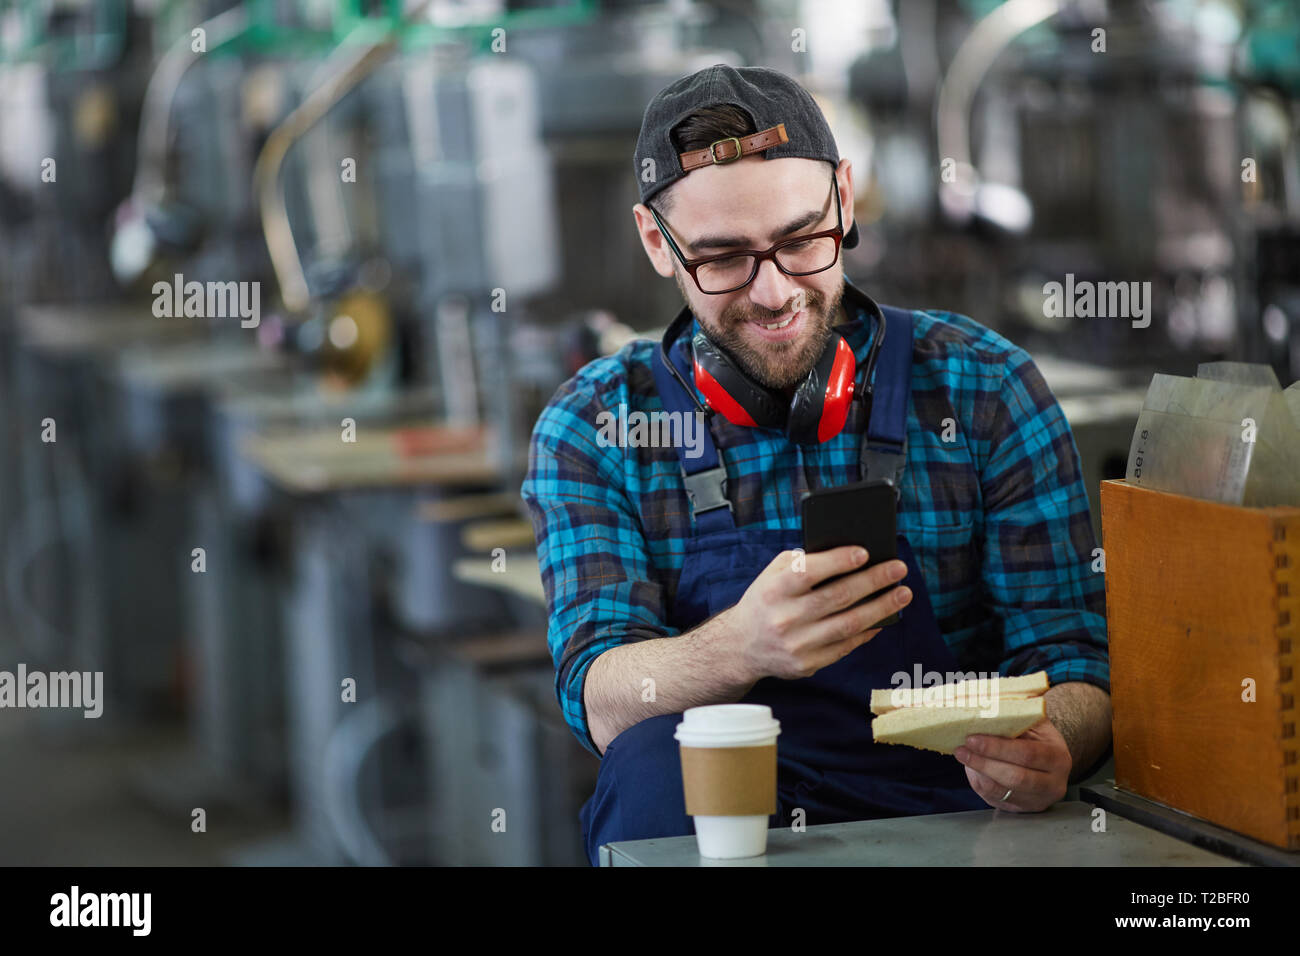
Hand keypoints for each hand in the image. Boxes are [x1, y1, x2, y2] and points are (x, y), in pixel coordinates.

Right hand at [726, 546, 912, 682]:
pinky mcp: (807, 664)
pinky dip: (867, 631)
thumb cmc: (766, 600)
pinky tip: (883, 619)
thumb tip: (847, 556)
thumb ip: (802, 562)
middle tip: (898, 569)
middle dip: (873, 581)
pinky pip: (845, 646)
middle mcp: (784, 618)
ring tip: (903, 593)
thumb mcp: (772, 574)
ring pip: (848, 624)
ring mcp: (796, 645)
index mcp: (773, 590)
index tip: (865, 552)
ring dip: (881, 608)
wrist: (741, 646)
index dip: (838, 561)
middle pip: (837, 597)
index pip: (808, 572)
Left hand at [953, 718, 1070, 812]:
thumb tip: (987, 698)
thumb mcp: (1033, 720)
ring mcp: (1038, 800)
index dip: (997, 748)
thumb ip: (1015, 711)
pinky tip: (971, 768)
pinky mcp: (1022, 809)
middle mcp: (1053, 783)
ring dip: (978, 772)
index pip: (1027, 755)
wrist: (1047, 758)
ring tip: (962, 755)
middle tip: (962, 749)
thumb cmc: (1036, 735)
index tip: (973, 738)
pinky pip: (996, 799)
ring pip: (1002, 791)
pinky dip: (979, 783)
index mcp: (1058, 757)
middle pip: (1016, 777)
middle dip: (984, 762)